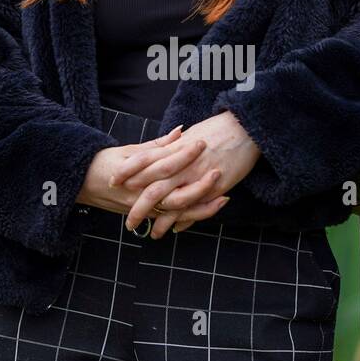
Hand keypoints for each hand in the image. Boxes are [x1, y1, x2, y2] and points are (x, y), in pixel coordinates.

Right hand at [78, 127, 227, 227]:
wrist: (82, 183)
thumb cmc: (106, 163)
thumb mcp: (129, 150)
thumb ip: (158, 145)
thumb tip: (181, 132)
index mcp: (137, 173)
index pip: (164, 163)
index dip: (184, 154)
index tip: (201, 142)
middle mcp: (141, 193)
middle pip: (175, 193)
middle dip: (199, 185)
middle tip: (218, 172)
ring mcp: (145, 207)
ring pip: (177, 212)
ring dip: (202, 207)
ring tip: (224, 199)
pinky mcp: (148, 215)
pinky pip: (173, 219)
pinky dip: (192, 216)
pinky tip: (211, 210)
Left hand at [110, 110, 261, 237]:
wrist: (245, 126)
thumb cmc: (219, 128)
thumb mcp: (192, 135)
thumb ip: (174, 146)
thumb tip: (162, 150)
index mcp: (174, 148)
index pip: (143, 159)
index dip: (127, 171)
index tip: (113, 181)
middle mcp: (182, 164)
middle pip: (153, 189)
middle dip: (138, 208)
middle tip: (128, 223)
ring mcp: (197, 177)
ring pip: (172, 203)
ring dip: (161, 221)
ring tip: (152, 234)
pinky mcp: (213, 187)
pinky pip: (195, 207)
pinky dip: (184, 220)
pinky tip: (175, 229)